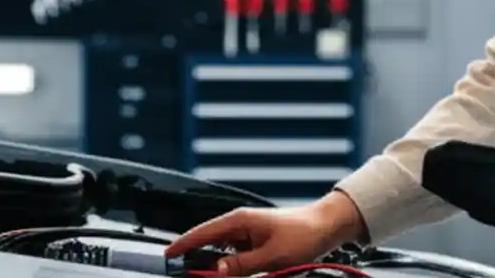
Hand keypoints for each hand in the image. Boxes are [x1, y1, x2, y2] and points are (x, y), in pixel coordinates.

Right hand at [163, 191, 367, 275]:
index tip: (166, 257)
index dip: (183, 245)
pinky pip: (236, 257)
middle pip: (209, 245)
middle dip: (199, 261)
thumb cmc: (303, 234)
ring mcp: (248, 234)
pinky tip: (234, 273)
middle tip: (188, 273)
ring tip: (212, 274)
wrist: (327, 226)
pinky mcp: (256, 243)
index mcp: (239, 221)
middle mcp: (240, 225)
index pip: (203, 233)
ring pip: (223, 254)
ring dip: (218, 267)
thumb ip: (243, 265)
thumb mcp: (273, 255)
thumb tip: (217, 271)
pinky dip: (232, 267)